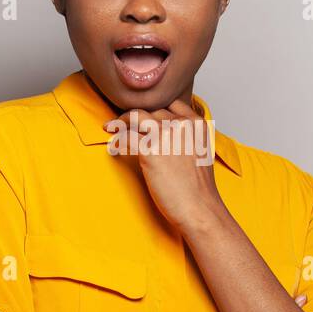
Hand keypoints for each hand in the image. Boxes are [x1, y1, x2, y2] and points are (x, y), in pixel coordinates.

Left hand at [102, 97, 225, 230]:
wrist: (199, 207)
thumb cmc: (199, 187)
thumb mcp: (202, 152)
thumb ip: (188, 137)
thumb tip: (168, 134)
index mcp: (196, 124)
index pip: (171, 104)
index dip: (155, 109)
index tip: (144, 117)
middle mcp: (181, 124)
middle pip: (151, 111)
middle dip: (136, 118)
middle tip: (122, 124)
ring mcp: (164, 135)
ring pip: (135, 117)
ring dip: (120, 122)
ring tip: (110, 128)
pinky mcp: (149, 150)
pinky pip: (125, 137)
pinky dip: (116, 140)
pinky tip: (113, 146)